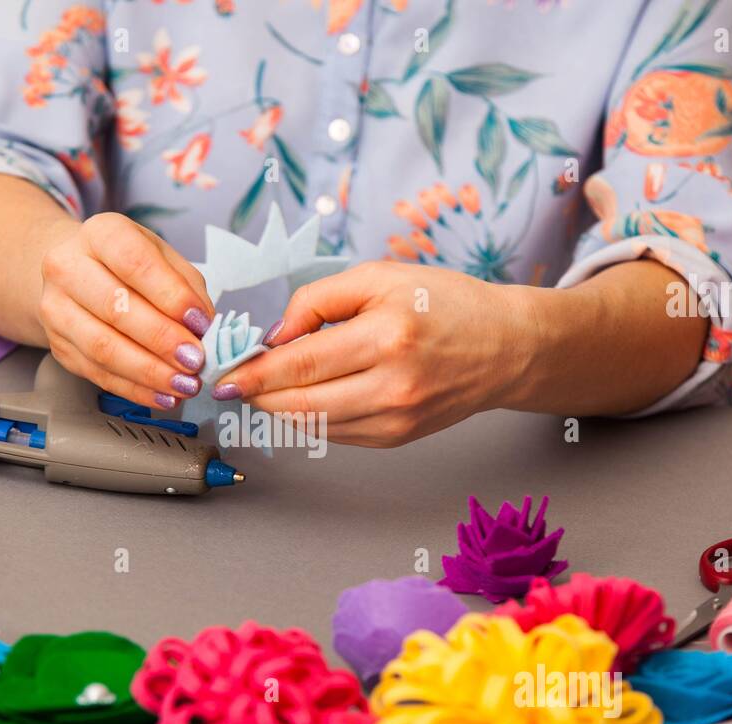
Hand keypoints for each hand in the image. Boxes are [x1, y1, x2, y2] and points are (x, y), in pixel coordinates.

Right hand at [39, 212, 214, 408]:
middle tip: (195, 360)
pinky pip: (98, 374)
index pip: (134, 263)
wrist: (75, 273)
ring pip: (103, 347)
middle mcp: (67, 267)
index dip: (170, 295)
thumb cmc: (128, 265)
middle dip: (162, 340)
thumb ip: (187, 288)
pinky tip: (163, 395)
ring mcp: (56, 309)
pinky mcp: (58, 345)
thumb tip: (203, 330)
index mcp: (100, 234)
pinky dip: (135, 389)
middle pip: (115, 308)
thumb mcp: (163, 258)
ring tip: (184, 383)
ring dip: (149, 372)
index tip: (200, 321)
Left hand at [212, 262, 535, 446]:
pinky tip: (306, 396)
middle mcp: (392, 386)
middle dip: (257, 396)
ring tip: (266, 387)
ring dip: (280, 409)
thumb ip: (318, 300)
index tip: (224, 377)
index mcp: (386, 336)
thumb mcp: (380, 276)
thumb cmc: (446, 304)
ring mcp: (396, 419)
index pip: (299, 365)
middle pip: (298, 404)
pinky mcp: (397, 438)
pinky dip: (311, 417)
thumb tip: (274, 335)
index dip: (252, 374)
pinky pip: (336, 433)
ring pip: (313, 425)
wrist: (507, 347)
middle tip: (233, 383)